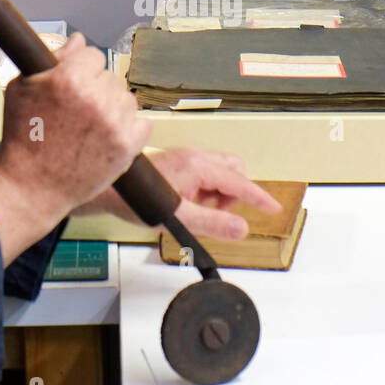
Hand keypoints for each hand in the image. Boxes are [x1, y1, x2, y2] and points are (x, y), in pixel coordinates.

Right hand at [0, 33, 151, 262]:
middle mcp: (95, 98)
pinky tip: (107, 138)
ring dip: (113, 109)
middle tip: (77, 113)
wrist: (31, 186)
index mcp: (68, 78)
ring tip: (89, 128)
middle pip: (111, 77)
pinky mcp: (127, 147)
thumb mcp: (22, 89)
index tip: (74, 85)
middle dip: (96, 90)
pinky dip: (130, 130)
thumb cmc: (22, 139)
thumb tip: (79, 41)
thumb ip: (54, 59)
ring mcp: (114, 123)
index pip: (93, 55)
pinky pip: (143, 124)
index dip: (82, 69)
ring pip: (127, 100)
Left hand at [80, 147, 283, 239]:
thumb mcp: (179, 217)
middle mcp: (195, 157)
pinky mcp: (178, 162)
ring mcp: (186, 158)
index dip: (259, 197)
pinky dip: (205, 190)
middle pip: (234, 171)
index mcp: (199, 166)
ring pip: (220, 172)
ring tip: (196, 209)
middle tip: (216, 213)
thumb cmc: (136, 198)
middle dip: (233, 194)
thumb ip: (212, 223)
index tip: (273, 207)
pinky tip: (187, 203)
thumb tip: (241, 228)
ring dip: (218, 193)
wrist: (110, 189)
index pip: (240, 183)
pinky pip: (205, 174)